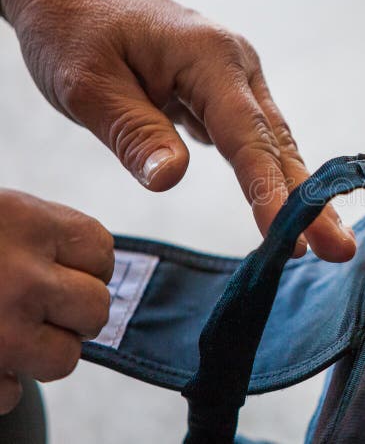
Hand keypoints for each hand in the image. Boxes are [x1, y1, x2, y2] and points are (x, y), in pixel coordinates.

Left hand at [0, 0, 355, 261]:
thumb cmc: (74, 29)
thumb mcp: (87, 84)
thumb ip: (134, 132)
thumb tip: (170, 179)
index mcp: (206, 57)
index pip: (246, 135)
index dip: (269, 189)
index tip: (291, 236)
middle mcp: (236, 65)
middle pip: (278, 142)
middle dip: (310, 200)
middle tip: (340, 249)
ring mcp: (237, 76)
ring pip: (276, 142)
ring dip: (300, 191)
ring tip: (328, 239)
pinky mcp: (228, 91)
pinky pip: (258, 138)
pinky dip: (274, 173)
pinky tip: (289, 207)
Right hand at [0, 189, 113, 414]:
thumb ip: (43, 235)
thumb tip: (97, 268)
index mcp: (26, 222)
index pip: (103, 252)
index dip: (88, 265)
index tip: (59, 266)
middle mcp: (19, 277)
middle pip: (96, 309)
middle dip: (72, 312)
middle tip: (37, 303)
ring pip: (65, 359)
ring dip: (41, 351)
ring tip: (8, 330)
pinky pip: (11, 396)